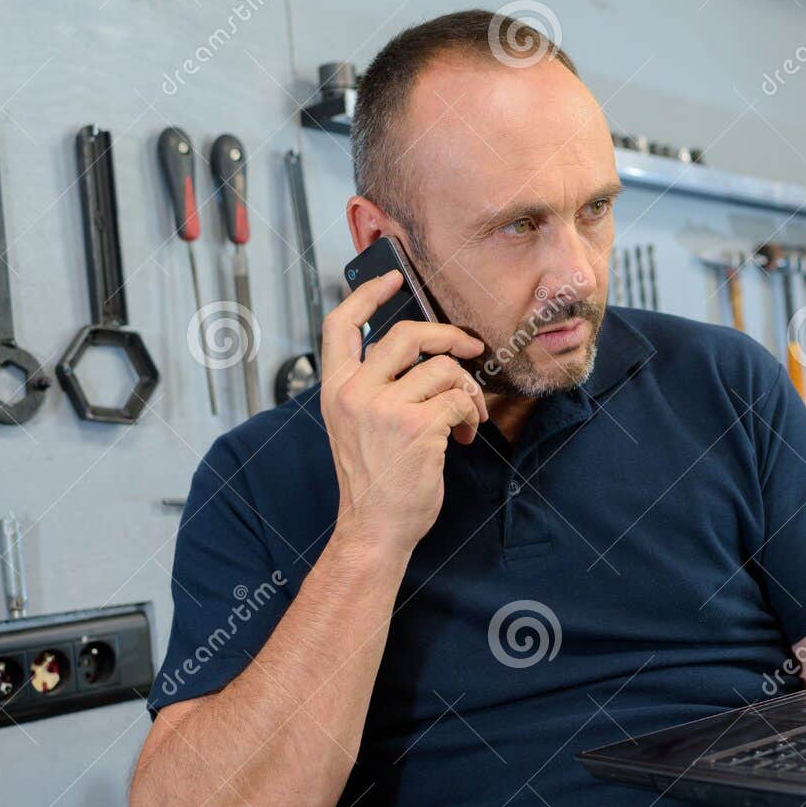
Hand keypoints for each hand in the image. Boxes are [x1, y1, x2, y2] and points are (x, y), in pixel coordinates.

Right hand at [319, 271, 488, 559]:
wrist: (374, 528)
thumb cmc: (372, 481)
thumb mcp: (357, 425)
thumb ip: (374, 387)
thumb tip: (418, 354)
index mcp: (335, 389)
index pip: (340, 325)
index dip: (368, 295)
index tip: (392, 278)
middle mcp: (354, 393)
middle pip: (407, 334)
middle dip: (448, 337)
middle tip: (470, 348)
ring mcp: (384, 409)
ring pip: (443, 368)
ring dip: (467, 391)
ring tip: (466, 417)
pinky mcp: (417, 427)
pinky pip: (458, 400)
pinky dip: (470, 416)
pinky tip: (462, 437)